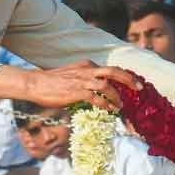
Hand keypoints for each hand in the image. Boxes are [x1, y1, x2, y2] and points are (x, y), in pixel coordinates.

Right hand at [0, 61, 141, 112]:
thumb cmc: (51, 83)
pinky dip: (106, 104)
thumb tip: (93, 92)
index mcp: (86, 65)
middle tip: (139, 88)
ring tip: (121, 105)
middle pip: (113, 71)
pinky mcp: (76, 92)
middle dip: (129, 79)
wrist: (35, 83)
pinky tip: (110, 109)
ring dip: (117, 96)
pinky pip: (96, 98)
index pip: (108, 69)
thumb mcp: (71, 76)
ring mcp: (82, 80)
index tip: (131, 83)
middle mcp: (86, 70)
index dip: (122, 76)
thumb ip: (83, 80)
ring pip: (107, 85)